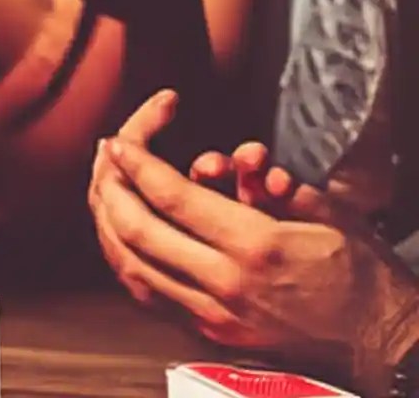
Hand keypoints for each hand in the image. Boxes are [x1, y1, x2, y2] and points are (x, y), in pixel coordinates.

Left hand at [89, 91, 418, 392]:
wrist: (380, 342)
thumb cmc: (361, 274)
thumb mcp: (330, 214)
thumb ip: (274, 185)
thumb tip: (240, 162)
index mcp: (256, 246)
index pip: (173, 197)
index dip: (139, 163)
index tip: (120, 141)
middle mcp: (224, 283)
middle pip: (137, 231)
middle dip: (110, 187)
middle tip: (106, 157)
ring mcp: (211, 313)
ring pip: (130, 265)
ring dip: (107, 221)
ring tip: (104, 187)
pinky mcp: (207, 331)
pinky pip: (147, 292)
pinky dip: (124, 257)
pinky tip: (118, 231)